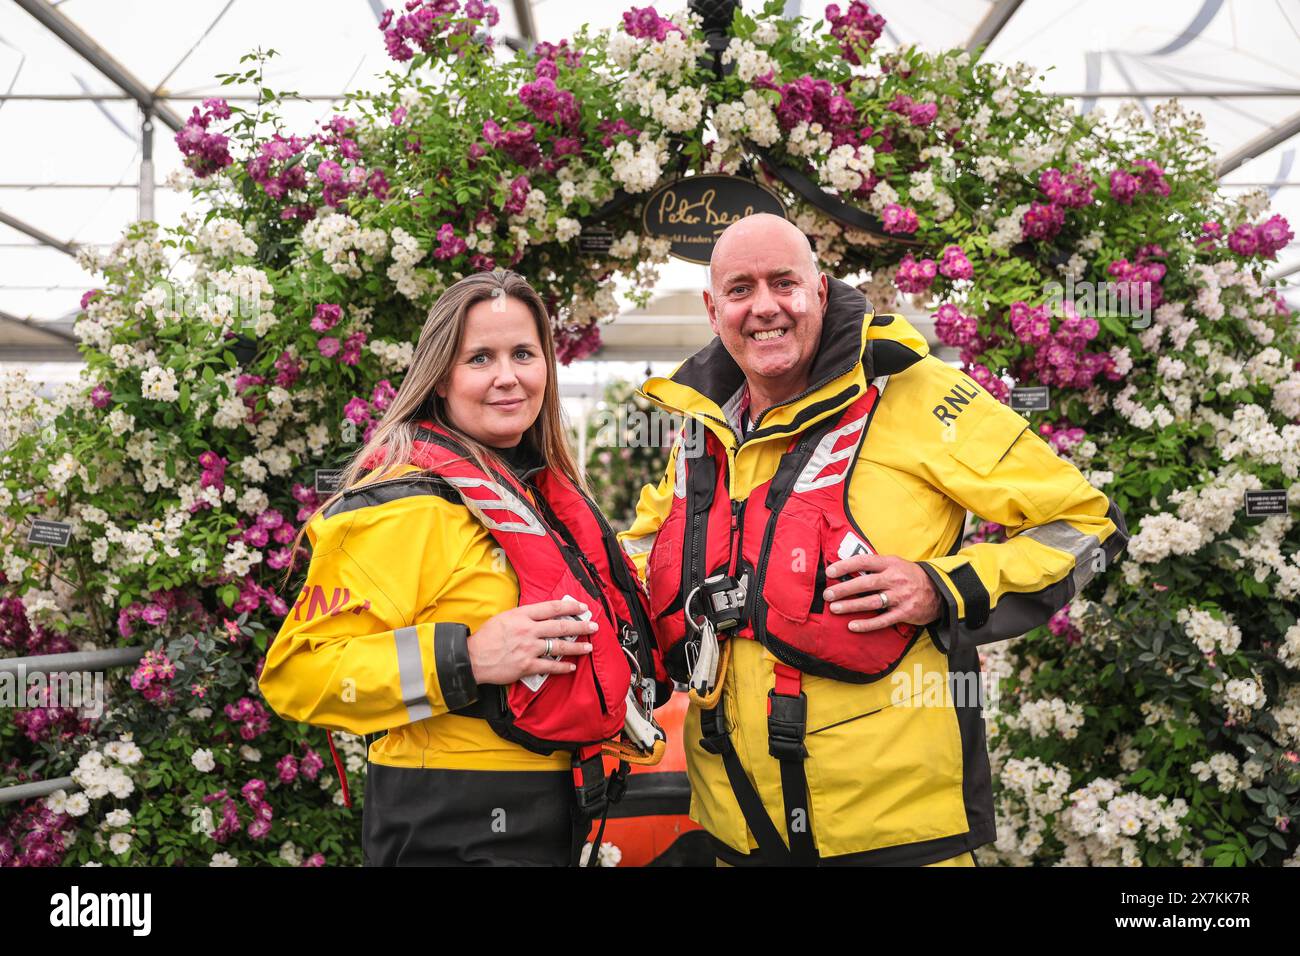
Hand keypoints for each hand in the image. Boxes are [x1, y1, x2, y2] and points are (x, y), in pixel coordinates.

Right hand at [468, 598, 596, 684]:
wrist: (473, 658)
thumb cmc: (487, 637)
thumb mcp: (505, 617)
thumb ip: (524, 616)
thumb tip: (542, 616)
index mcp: (522, 615)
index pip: (552, 608)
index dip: (570, 607)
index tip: (582, 608)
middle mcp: (528, 630)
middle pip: (560, 627)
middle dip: (580, 626)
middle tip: (594, 627)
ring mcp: (529, 649)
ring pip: (559, 647)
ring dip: (576, 647)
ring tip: (588, 647)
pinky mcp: (527, 666)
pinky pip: (550, 666)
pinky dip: (562, 667)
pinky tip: (571, 667)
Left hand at [823, 554, 941, 633]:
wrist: (940, 592)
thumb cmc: (910, 576)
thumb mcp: (896, 564)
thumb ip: (876, 565)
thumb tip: (848, 568)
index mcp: (891, 563)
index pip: (865, 561)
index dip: (846, 565)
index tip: (830, 571)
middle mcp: (895, 579)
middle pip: (866, 583)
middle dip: (844, 589)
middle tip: (828, 594)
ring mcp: (900, 597)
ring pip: (872, 602)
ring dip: (851, 606)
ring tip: (834, 608)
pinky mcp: (904, 613)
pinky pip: (883, 620)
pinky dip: (867, 624)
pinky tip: (852, 626)